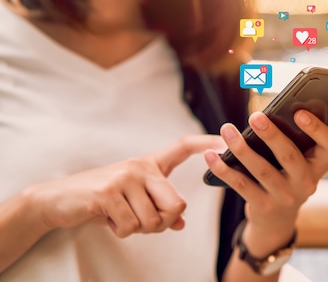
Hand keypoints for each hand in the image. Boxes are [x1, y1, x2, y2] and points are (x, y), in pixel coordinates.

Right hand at [26, 135, 225, 237]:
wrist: (58, 200)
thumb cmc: (102, 201)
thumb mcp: (133, 202)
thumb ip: (158, 209)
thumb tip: (180, 224)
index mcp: (150, 165)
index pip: (183, 146)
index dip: (206, 142)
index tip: (226, 141)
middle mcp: (141, 166)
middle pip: (177, 205)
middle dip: (162, 223)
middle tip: (139, 220)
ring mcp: (126, 177)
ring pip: (154, 220)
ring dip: (137, 229)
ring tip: (118, 215)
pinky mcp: (109, 192)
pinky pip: (131, 226)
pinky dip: (120, 231)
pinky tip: (107, 218)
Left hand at [204, 110, 327, 252]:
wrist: (278, 220)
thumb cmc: (291, 176)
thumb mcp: (306, 161)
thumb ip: (309, 137)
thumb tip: (313, 103)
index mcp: (321, 164)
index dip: (317, 129)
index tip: (299, 112)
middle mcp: (307, 182)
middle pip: (290, 155)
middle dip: (271, 135)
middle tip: (255, 116)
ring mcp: (285, 196)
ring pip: (261, 169)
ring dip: (241, 148)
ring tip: (226, 129)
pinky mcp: (263, 206)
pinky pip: (241, 184)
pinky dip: (224, 169)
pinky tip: (211, 155)